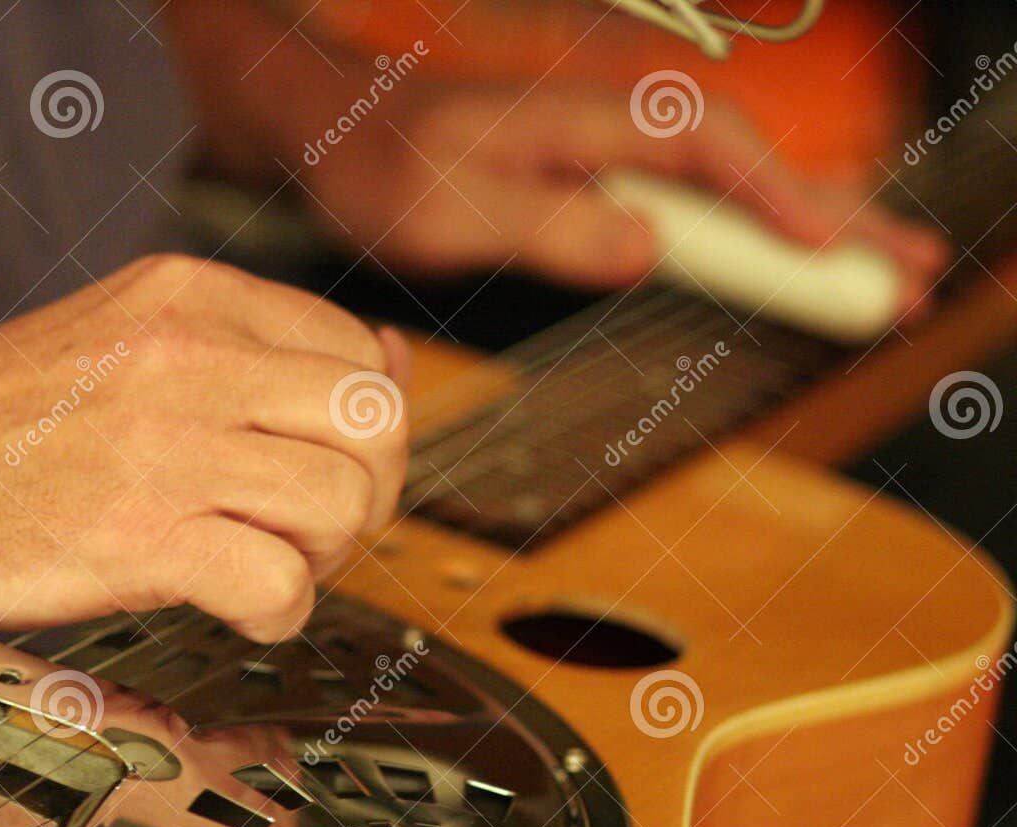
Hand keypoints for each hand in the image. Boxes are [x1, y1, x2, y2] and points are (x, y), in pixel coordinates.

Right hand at [0, 255, 409, 641]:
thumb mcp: (127, 335)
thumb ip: (251, 348)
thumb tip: (390, 360)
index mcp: (192, 297)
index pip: (358, 358)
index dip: (360, 436)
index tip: (312, 475)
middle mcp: (190, 355)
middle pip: (374, 425)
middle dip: (364, 496)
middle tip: (304, 531)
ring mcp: (164, 443)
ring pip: (342, 503)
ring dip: (323, 558)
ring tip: (262, 566)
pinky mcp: (135, 534)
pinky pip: (279, 582)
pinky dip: (277, 614)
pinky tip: (233, 607)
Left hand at [302, 82, 945, 299]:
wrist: (340, 134)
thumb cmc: (385, 171)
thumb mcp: (453, 214)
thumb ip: (550, 228)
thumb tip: (646, 250)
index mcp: (586, 122)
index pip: (712, 151)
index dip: (782, 200)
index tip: (836, 252)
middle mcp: (613, 125)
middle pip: (750, 167)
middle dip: (835, 219)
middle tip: (912, 277)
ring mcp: (611, 149)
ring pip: (733, 185)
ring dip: (810, 229)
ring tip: (883, 278)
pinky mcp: (600, 176)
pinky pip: (697, 201)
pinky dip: (751, 232)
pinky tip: (786, 261)